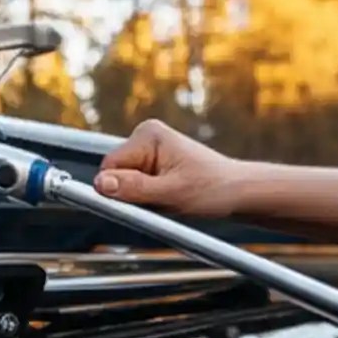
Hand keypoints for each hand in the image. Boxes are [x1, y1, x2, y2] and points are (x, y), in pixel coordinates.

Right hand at [93, 119, 239, 217]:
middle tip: (162, 200)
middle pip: (116, 173)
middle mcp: (146, 136)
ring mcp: (150, 148)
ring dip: (142, 196)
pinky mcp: (155, 161)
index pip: (110, 166)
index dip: (119, 189)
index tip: (142, 202)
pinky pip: (136, 183)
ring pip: (125, 181)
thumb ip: (133, 188)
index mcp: (148, 135)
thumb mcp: (171, 194)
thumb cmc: (213, 190)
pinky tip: (169, 197)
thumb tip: (100, 184)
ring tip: (169, 198)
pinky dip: (149, 196)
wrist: (238, 192)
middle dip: (133, 193)